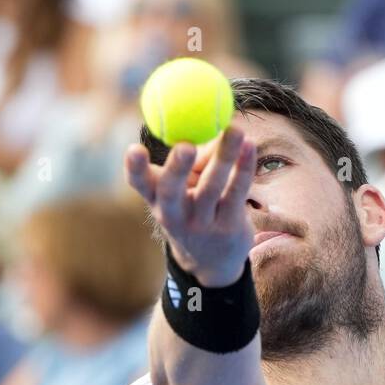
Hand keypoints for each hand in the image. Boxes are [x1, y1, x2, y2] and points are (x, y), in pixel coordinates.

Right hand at [125, 126, 256, 287]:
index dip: (135, 169)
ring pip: (212, 187)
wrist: (213, 263)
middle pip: (173, 191)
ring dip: (225, 156)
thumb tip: (203, 121)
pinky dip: (244, 167)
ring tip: (235, 129)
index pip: (141, 184)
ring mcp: (203, 224)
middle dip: (177, 169)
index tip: (134, 149)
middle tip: (185, 145)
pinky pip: (237, 192)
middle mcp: (175, 215)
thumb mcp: (181, 191)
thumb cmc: (193, 211)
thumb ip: (189, 162)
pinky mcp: (229, 227)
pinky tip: (250, 146)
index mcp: (157, 201)